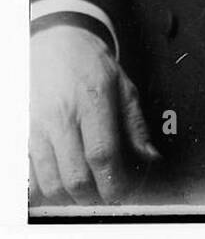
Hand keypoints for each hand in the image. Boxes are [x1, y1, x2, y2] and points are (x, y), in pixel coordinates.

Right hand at [30, 25, 159, 204]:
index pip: (102, 155)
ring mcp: (36, 126)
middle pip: (75, 178)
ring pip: (50, 184)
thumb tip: (149, 159)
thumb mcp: (123, 85)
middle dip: (94, 197)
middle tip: (105, 194)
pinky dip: (44, 189)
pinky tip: (60, 180)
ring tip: (85, 190)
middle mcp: (60, 115)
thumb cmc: (90, 63)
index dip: (115, 183)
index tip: (123, 192)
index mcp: (92, 100)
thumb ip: (136, 125)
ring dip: (70, 198)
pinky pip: (28, 177)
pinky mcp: (20, 134)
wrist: (54, 41)